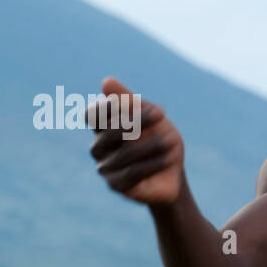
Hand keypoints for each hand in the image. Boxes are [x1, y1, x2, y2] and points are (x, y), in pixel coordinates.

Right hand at [88, 77, 183, 204]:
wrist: (173, 172)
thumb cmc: (159, 138)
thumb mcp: (151, 116)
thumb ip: (129, 100)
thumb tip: (106, 81)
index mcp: (102, 127)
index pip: (93, 114)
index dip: (110, 106)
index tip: (137, 102)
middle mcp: (98, 147)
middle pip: (110, 131)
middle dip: (138, 120)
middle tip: (162, 114)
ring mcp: (104, 167)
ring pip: (125, 154)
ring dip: (152, 145)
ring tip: (173, 141)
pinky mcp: (117, 185)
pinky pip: (133, 173)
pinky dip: (154, 164)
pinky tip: (170, 159)